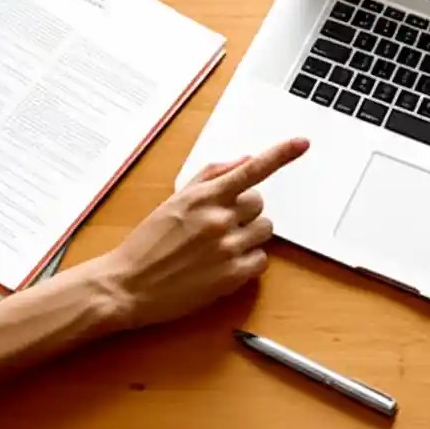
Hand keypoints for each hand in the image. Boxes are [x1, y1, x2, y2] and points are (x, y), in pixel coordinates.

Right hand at [98, 137, 309, 329]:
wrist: (127, 286)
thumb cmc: (147, 243)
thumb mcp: (174, 200)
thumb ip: (209, 176)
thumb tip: (244, 160)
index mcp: (203, 197)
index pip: (251, 170)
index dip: (281, 154)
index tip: (302, 142)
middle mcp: (219, 219)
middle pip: (259, 203)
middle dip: (245, 210)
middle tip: (221, 223)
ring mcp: (228, 248)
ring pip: (264, 230)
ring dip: (249, 234)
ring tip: (220, 245)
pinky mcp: (232, 276)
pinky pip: (261, 260)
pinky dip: (248, 261)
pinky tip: (223, 264)